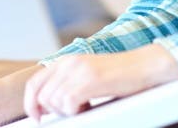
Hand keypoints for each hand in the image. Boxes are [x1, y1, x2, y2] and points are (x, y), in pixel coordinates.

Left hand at [23, 44, 177, 121]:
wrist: (145, 66)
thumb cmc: (120, 75)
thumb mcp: (88, 74)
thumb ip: (69, 82)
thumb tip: (48, 104)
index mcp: (66, 60)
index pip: (34, 84)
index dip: (31, 104)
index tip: (39, 118)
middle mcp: (69, 62)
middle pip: (41, 96)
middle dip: (52, 111)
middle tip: (73, 112)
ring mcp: (79, 70)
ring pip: (53, 102)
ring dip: (67, 111)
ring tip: (86, 106)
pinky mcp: (90, 80)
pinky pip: (68, 103)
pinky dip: (76, 111)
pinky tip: (90, 106)